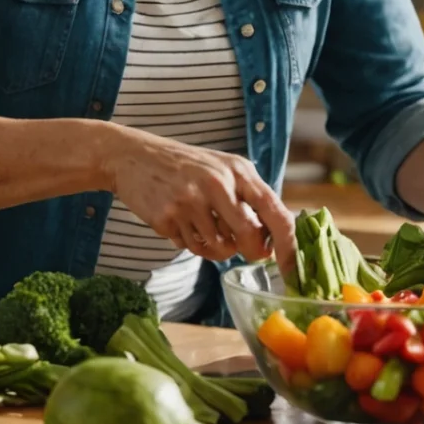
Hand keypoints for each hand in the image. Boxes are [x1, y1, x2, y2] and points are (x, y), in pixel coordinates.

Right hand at [108, 129, 296, 269]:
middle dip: (250, 251)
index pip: (275, 211)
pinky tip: (183, 223)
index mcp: (238, 171)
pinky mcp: (167, 217)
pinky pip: (192, 247)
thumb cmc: (187, 166)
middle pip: (249, 236)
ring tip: (206, 228)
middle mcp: (217, 184)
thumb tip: (272, 240)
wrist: (133, 156)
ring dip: (218, 248)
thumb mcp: (223, 168)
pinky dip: (192, 243)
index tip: (290, 267)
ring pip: (220, 248)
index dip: (287, 244)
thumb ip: (249, 197)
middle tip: (245, 249)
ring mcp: (190, 201)